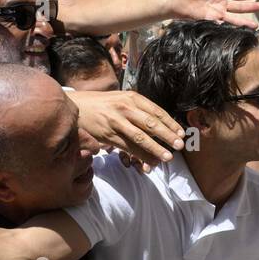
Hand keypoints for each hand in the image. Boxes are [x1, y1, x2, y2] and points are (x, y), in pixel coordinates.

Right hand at [67, 90, 185, 168]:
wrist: (77, 106)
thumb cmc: (103, 104)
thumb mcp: (122, 99)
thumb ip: (139, 109)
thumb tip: (159, 126)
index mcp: (132, 97)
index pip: (156, 111)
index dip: (170, 123)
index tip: (181, 133)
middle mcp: (125, 108)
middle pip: (151, 124)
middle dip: (167, 136)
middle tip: (179, 145)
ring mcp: (116, 121)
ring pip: (140, 137)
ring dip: (156, 149)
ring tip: (167, 157)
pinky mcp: (108, 135)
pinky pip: (128, 147)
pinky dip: (140, 156)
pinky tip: (149, 161)